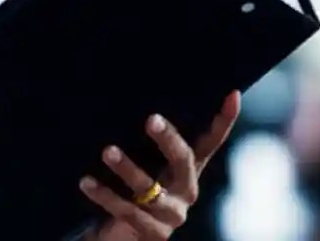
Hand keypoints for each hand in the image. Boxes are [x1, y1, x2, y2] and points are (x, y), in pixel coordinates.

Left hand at [79, 91, 241, 239]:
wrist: (117, 234)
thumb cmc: (128, 189)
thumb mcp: (141, 164)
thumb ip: (141, 142)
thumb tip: (125, 95)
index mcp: (186, 170)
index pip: (210, 142)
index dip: (224, 120)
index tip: (232, 94)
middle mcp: (186, 191)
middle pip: (183, 161)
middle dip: (168, 139)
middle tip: (150, 119)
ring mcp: (172, 214)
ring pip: (150, 189)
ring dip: (127, 168)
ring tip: (107, 151)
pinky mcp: (154, 233)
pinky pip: (128, 211)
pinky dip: (105, 195)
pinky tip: (87, 182)